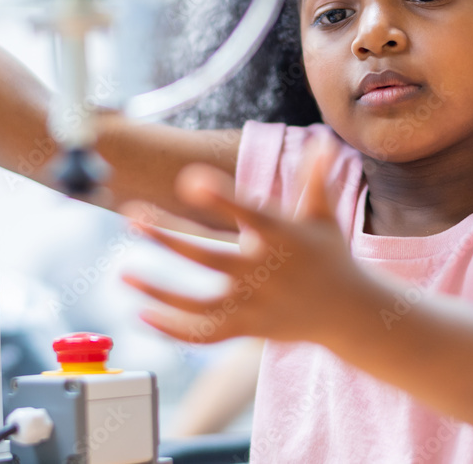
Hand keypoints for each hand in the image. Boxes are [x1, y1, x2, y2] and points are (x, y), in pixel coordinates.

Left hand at [122, 134, 362, 344]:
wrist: (349, 314)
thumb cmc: (329, 255)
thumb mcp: (322, 216)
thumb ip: (313, 179)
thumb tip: (324, 139)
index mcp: (281, 238)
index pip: (248, 214)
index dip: (220, 198)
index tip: (190, 178)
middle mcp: (264, 272)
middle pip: (208, 257)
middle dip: (167, 236)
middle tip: (130, 213)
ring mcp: (253, 305)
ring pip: (198, 304)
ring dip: (158, 290)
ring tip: (122, 274)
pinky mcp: (246, 328)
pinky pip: (205, 334)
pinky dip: (174, 329)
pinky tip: (141, 313)